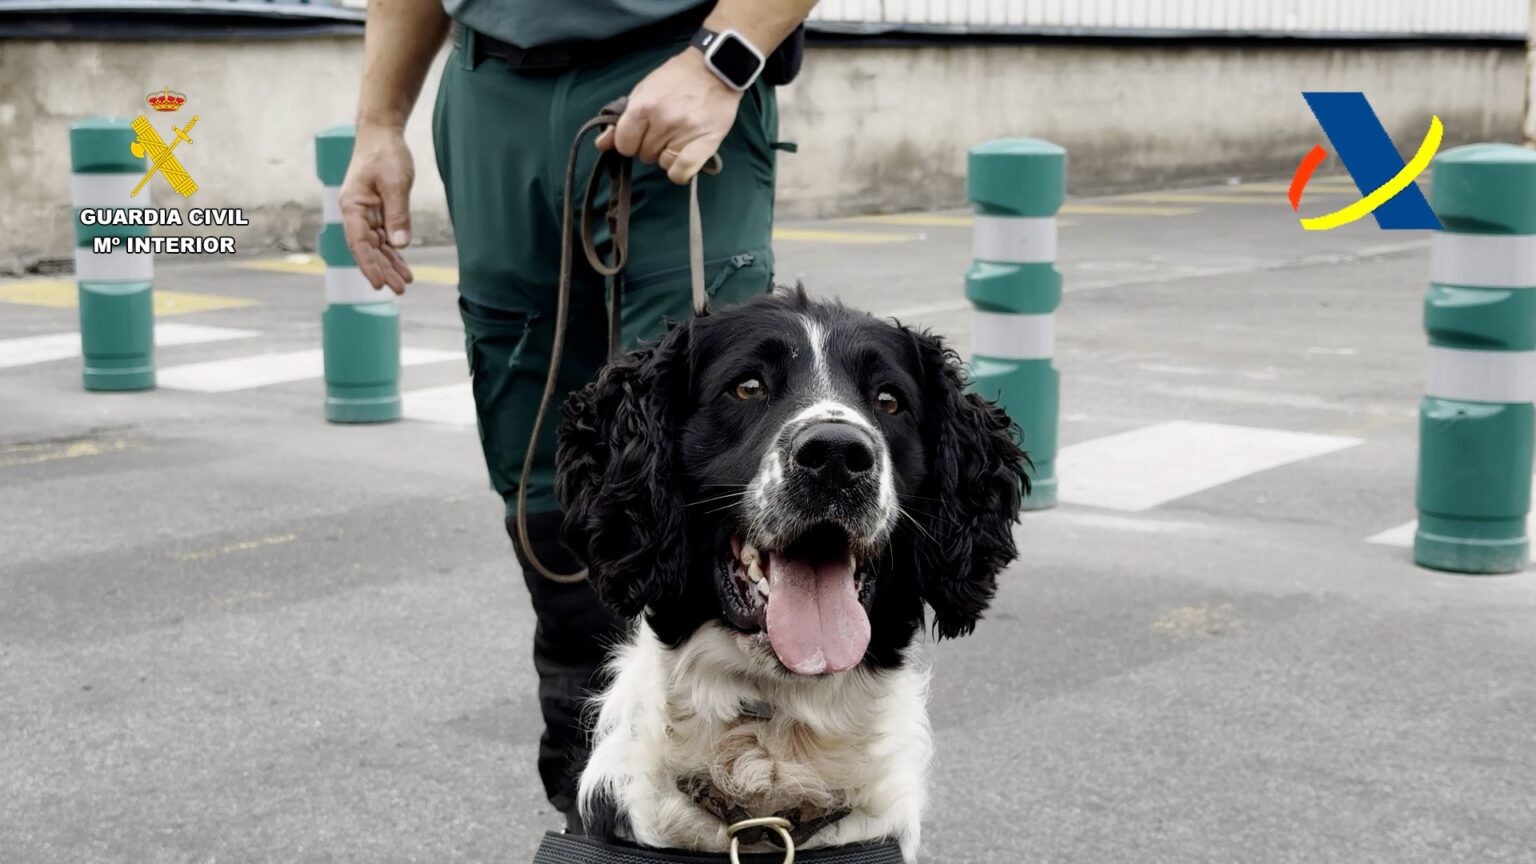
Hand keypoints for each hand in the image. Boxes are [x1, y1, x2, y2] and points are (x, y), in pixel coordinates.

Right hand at [337, 122, 415, 294]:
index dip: (369, 265)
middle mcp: (355, 213)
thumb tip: (400, 245)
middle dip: (383, 270)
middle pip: (367, 249)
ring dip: (389, 264)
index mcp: (352, 206)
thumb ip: (398, 214)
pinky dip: (393, 252)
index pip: (359, 243)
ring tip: (405, 283)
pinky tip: (404, 266)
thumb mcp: (396, 183)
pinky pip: (383, 237)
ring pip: (376, 246)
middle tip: (399, 289)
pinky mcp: (377, 212)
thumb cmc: (385, 154)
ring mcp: (365, 214)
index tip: (379, 283)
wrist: (381, 134)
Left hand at [596, 48, 742, 183]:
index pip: (624, 144)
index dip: (629, 142)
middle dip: (650, 146)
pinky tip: (681, 162)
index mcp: (644, 106)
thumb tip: (602, 144)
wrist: (716, 68)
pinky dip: (679, 172)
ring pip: (663, 163)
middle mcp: (663, 121)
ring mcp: (685, 133)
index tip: (639, 134)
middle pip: (644, 154)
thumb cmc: (677, 78)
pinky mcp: (706, 143)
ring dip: (667, 155)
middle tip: (664, 129)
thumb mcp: (644, 91)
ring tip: (679, 137)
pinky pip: (683, 171)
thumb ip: (622, 119)